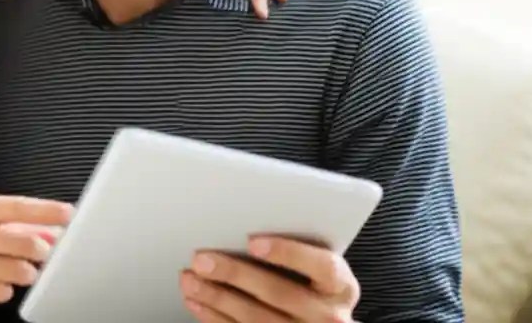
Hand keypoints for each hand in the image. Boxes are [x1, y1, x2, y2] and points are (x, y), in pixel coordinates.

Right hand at [0, 194, 73, 320]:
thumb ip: (17, 229)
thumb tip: (52, 233)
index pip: (12, 206)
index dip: (43, 210)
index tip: (69, 213)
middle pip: (9, 236)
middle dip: (36, 247)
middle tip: (48, 253)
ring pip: (2, 266)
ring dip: (24, 271)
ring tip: (29, 273)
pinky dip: (4, 290)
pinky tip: (4, 288)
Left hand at [181, 237, 359, 322]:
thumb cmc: (315, 286)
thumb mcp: (318, 270)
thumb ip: (296, 249)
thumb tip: (243, 219)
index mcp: (341, 286)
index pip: (323, 266)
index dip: (288, 252)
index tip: (253, 241)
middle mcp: (328, 316)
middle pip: (280, 293)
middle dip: (236, 274)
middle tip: (202, 259)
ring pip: (257, 319)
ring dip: (217, 297)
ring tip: (190, 280)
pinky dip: (215, 317)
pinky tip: (198, 302)